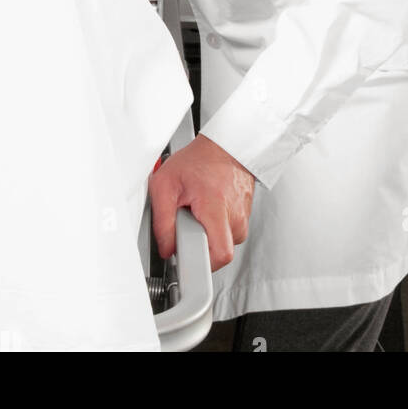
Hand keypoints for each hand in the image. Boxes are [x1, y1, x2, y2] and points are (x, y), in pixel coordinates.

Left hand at [149, 134, 254, 268]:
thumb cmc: (199, 159)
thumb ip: (162, 221)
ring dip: (207, 233)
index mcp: (217, 207)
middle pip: (219, 251)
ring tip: (199, 211)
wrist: (225, 144)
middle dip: (200, 243)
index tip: (188, 256)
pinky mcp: (245, 214)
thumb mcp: (166, 183)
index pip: (221, 255)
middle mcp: (236, 214)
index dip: (202, 264)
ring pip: (223, 242)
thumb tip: (167, 248)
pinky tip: (208, 207)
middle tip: (189, 222)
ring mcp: (244, 215)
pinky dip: (215, 225)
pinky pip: (228, 232)